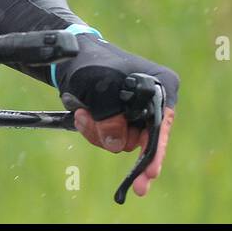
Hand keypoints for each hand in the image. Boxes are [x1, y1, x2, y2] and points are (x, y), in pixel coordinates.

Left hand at [55, 33, 179, 197]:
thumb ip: (110, 116)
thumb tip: (116, 144)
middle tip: (87, 121)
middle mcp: (153, 103)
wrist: (69, 57)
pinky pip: (109, 138)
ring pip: (122, 142)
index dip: (155, 151)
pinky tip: (81, 115)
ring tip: (82, 112)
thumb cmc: (90, 63)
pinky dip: (92, 130)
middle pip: (141, 139)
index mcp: (161, 86)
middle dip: (112, 135)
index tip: (149, 173)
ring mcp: (135, 113)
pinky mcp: (118, 118)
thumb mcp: (99, 87)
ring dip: (98, 131)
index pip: (162, 125)